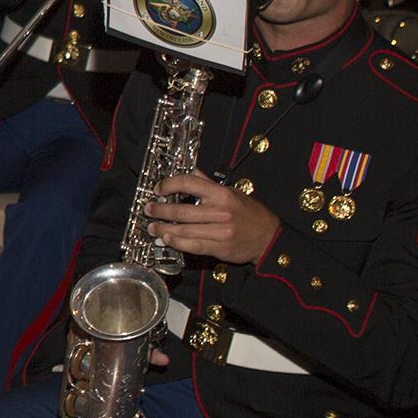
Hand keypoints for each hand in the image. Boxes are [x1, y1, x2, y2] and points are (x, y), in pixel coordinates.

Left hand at [141, 173, 278, 264]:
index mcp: (221, 194)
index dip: (169, 184)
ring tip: (153, 227)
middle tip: (148, 210)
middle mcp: (220, 211)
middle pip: (182, 210)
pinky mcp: (220, 247)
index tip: (158, 189)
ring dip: (164, 229)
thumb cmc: (249, 213)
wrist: (269, 237)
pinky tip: (167, 239)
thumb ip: (209, 183)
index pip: (189, 182)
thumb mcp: (232, 192)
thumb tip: (191, 170)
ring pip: (185, 230)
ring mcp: (220, 231)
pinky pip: (194, 245)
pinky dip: (177, 243)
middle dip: (160, 211)